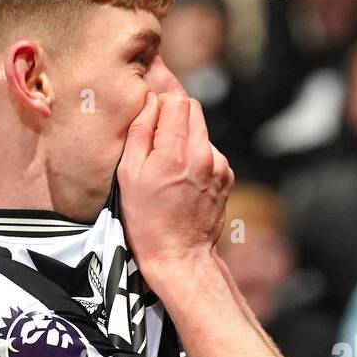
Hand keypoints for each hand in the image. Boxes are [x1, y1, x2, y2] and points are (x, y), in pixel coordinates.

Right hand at [118, 92, 233, 287]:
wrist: (178, 256)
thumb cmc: (146, 221)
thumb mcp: (128, 177)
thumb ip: (139, 133)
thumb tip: (149, 103)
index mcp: (175, 151)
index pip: (177, 100)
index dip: (162, 103)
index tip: (151, 117)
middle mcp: (202, 154)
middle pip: (193, 109)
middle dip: (174, 117)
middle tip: (157, 142)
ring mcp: (219, 165)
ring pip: (202, 132)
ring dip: (186, 140)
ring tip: (170, 171)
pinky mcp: (227, 176)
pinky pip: (211, 153)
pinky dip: (198, 159)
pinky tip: (185, 182)